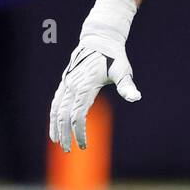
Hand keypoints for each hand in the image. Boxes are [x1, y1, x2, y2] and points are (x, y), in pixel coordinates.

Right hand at [49, 0, 139, 151]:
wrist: (99, 39)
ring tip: (58, 142)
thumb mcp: (123, 71)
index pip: (77, 115)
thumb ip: (127, 86)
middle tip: (70, 150)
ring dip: (56, 127)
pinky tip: (55, 126)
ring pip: (55, 109)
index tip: (84, 145)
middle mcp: (72, 86)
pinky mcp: (65, 82)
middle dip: (65, 134)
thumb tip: (136, 98)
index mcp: (85, 86)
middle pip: (63, 115)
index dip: (79, 132)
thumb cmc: (114, 57)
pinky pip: (55, 102)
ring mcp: (66, 83)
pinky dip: (53, 115)